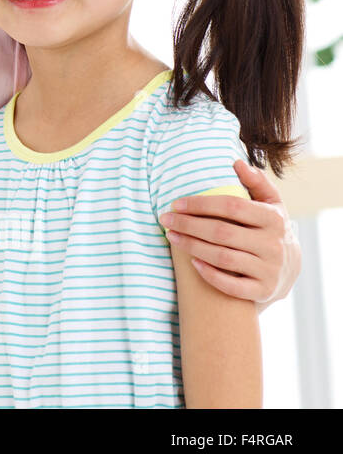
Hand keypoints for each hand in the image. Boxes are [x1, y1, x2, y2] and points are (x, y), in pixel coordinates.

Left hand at [160, 160, 299, 307]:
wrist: (289, 269)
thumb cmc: (268, 228)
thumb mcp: (270, 204)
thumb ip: (256, 182)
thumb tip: (237, 162)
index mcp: (273, 218)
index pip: (232, 206)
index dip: (201, 204)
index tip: (175, 203)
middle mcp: (274, 245)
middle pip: (222, 232)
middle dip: (188, 225)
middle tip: (165, 220)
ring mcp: (269, 270)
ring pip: (222, 257)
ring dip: (191, 247)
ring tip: (171, 237)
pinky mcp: (263, 291)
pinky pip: (231, 285)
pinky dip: (210, 274)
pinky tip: (192, 262)